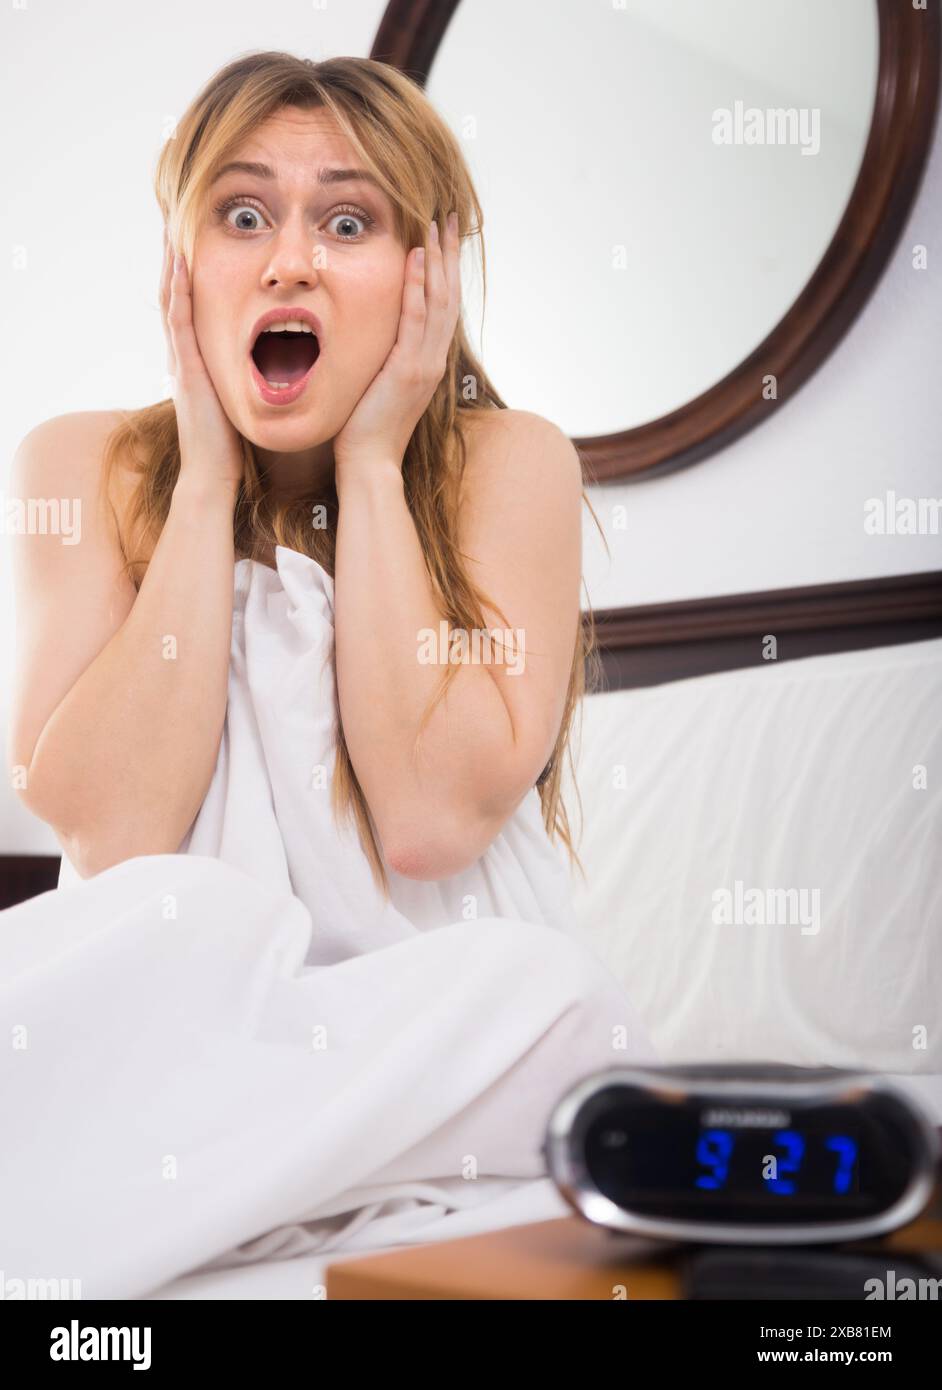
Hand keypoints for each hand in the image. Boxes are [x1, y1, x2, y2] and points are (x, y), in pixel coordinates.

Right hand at [160, 228, 243, 497]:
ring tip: (174, 223)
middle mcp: (185, 353)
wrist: (214, 476)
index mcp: (199, 358)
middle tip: (177, 215)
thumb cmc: (232, 444)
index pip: (194, 303)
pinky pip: (180, 321)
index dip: (194, 270)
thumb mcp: (243, 399)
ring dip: (173, 260)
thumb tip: (280, 363)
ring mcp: (182, 359)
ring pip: (173, 298)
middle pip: (177, 292)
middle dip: (177, 254)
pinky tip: (183, 262)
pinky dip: (179, 290)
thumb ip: (252, 378)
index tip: (199, 236)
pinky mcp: (187, 369)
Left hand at [333, 211, 460, 477]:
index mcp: (427, 361)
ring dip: (438, 259)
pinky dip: (418, 287)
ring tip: (436, 223)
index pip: (441, 306)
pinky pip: (416, 320)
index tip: (441, 236)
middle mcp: (433, 359)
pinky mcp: (409, 371)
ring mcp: (425, 365)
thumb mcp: (377, 384)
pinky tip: (416, 258)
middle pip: (448, 295)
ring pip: (439, 301)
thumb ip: (383, 357)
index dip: (444, 269)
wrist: (369, 464)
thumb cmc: (364, 430)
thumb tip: (372, 334)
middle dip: (448, 254)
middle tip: (450, 215)